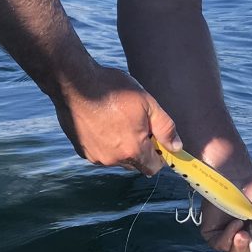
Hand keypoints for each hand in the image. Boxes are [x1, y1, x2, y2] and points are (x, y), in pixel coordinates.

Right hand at [53, 63, 179, 174]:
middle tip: (135, 125)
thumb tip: (176, 147)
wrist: (75, 83)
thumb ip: (165, 128)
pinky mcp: (81, 151)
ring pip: (116, 159)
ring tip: (115, 121)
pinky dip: (103, 143)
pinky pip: (99, 153)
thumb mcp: (147, 103)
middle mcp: (113, 159)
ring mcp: (95, 157)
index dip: (157, 155)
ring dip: (120, 147)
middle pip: (134, 164)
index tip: (154, 139)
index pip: (153, 167)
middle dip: (138, 150)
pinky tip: (100, 123)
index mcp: (133, 150)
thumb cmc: (113, 90)